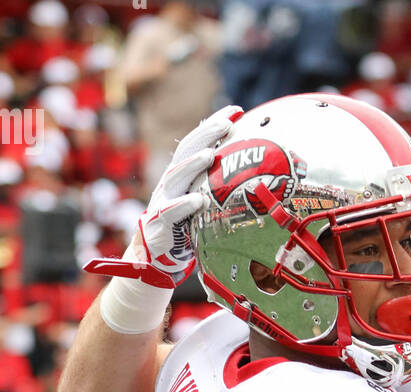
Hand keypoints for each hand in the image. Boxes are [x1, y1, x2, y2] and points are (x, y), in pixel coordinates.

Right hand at [85, 105, 241, 289]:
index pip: (199, 143)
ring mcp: (163, 201)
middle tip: (227, 121)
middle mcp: (171, 183)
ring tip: (211, 153)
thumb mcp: (203, 207)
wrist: (155, 259)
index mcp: (183, 176)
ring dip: (194, 164)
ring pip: (177, 177)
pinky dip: (184, 205)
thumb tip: (250, 177)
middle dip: (206, 134)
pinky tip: (199, 200)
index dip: (215, 125)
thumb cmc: (184, 231)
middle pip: (187, 152)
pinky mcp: (159, 224)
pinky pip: (171, 212)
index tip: (237, 109)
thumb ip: (216, 190)